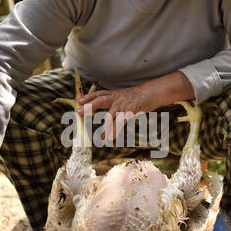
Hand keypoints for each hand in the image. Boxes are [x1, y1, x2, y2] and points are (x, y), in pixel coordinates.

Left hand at [77, 71, 194, 138]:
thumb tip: (109, 107)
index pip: (98, 94)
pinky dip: (115, 131)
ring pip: (110, 115)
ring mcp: (123, 105)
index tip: (78, 101)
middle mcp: (116, 98)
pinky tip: (110, 138)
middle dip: (89, 107)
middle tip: (78, 112)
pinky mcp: (129, 112)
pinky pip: (120, 123)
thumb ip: (115, 101)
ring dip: (103, 125)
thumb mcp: (124, 96)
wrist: (152, 93)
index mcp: (114, 94)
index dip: (88, 97)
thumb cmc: (139, 96)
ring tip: (98, 136)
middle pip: (99, 100)